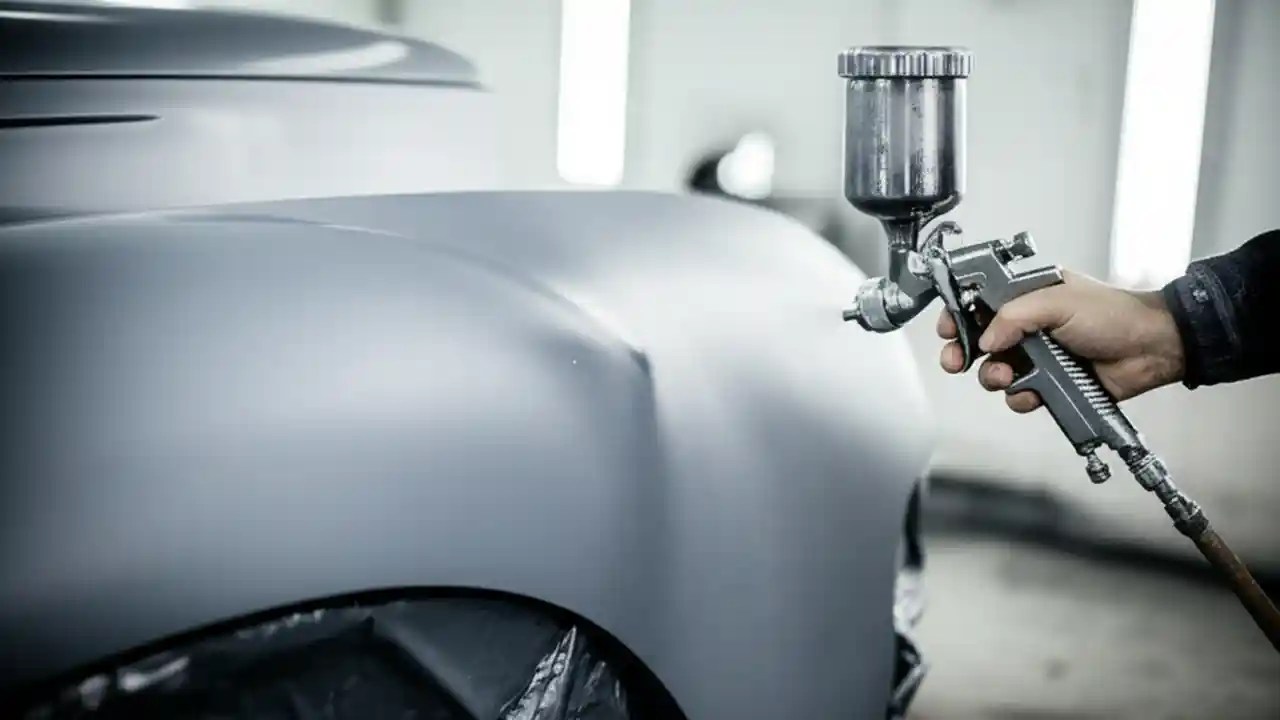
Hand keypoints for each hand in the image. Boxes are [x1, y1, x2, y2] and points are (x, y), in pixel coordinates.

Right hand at [936, 270, 1185, 412]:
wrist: (1152, 349)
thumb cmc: (1115, 314)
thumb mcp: (1058, 301)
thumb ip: (1014, 316)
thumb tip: (985, 339)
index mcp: (1026, 295)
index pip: (979, 300)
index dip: (958, 312)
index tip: (947, 327)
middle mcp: (1027, 325)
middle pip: (977, 339)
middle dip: (961, 351)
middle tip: (956, 360)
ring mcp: (1037, 355)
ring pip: (994, 370)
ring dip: (992, 376)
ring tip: (1005, 376)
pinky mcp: (1049, 382)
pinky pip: (1018, 395)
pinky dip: (1020, 397)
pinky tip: (1033, 392)